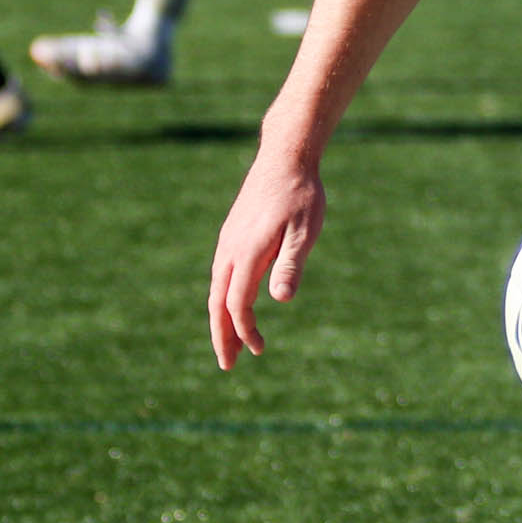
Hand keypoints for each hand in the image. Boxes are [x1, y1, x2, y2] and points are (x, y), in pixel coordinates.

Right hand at [210, 146, 326, 368]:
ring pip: (217, 289)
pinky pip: (221, 275)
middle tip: (227, 365)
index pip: (237, 304)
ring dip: (221, 319)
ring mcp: (228, 241)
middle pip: (217, 303)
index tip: (260, 350)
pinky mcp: (233, 235)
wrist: (285, 157)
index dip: (245, 331)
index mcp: (246, 253)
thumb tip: (280, 300)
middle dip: (222, 336)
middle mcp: (230, 250)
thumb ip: (291, 264)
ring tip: (231, 343)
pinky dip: (224, 298)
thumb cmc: (301, 195)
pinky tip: (235, 306)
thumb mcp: (304, 231)